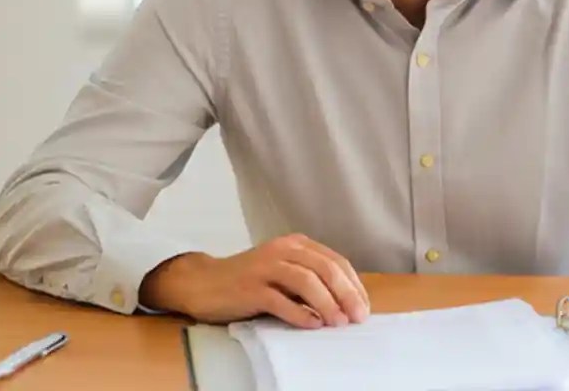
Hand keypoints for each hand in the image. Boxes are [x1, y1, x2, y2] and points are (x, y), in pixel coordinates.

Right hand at [137, 234, 370, 328]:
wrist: (204, 283)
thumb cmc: (249, 282)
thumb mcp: (283, 272)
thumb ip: (310, 279)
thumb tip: (346, 302)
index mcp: (295, 244)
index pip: (334, 261)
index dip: (353, 284)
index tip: (364, 307)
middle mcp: (282, 250)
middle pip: (324, 268)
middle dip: (346, 293)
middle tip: (357, 317)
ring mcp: (265, 267)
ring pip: (305, 281)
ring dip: (327, 303)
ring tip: (338, 322)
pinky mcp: (250, 287)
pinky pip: (280, 300)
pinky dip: (300, 313)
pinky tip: (312, 324)